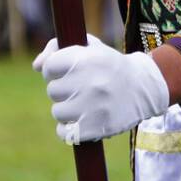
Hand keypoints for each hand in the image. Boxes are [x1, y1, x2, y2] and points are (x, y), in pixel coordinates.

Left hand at [32, 34, 170, 142]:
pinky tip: (82, 120)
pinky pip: (63, 132)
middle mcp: (88, 82)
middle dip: (63, 89)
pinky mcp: (94, 128)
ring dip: (67, 109)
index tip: (67, 71)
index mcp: (86, 59)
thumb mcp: (90, 48)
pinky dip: (69, 129)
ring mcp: (91, 107)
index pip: (49, 67)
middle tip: (81, 88)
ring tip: (84, 104)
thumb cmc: (110, 65)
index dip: (56, 70)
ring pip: (58, 111)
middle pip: (52, 90)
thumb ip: (58, 49)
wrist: (144, 88)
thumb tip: (36, 66)